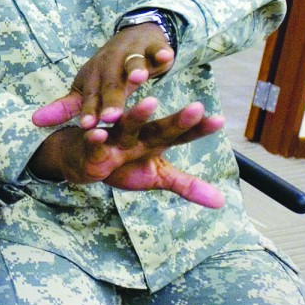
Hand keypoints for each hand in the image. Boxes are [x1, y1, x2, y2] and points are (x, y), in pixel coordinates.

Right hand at [29, 96, 225, 207]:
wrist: (82, 159)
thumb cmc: (124, 164)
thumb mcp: (157, 176)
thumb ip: (187, 185)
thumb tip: (221, 201)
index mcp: (155, 141)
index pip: (182, 135)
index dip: (199, 129)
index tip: (220, 121)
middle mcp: (138, 136)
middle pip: (160, 128)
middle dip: (177, 120)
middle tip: (196, 107)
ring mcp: (115, 140)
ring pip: (127, 127)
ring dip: (137, 116)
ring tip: (150, 102)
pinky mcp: (92, 148)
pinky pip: (94, 144)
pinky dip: (94, 138)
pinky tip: (97, 133)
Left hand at [32, 23, 174, 129]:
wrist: (132, 39)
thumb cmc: (106, 72)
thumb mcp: (86, 89)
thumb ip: (66, 108)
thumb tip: (34, 121)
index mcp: (93, 78)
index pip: (90, 98)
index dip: (89, 112)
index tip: (87, 127)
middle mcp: (110, 65)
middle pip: (111, 84)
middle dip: (112, 99)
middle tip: (111, 117)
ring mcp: (131, 54)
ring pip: (132, 63)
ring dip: (134, 69)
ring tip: (138, 78)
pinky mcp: (153, 48)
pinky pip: (158, 50)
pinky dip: (161, 53)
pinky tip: (166, 57)